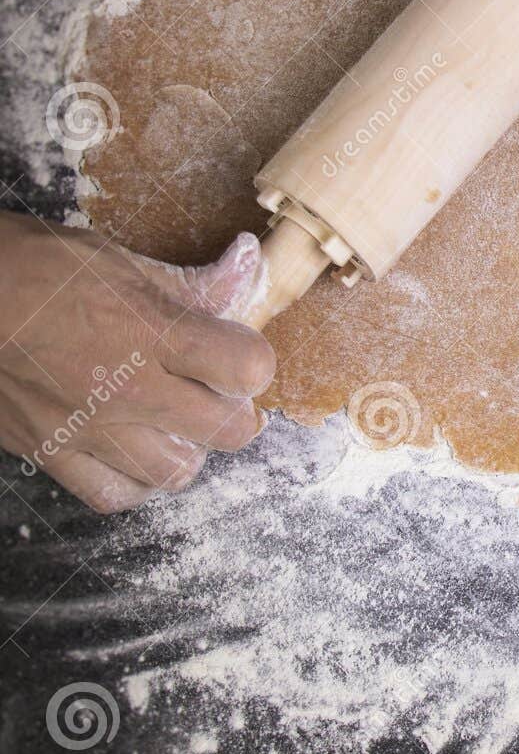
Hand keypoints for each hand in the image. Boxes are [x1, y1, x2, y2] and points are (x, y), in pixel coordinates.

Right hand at [0, 214, 274, 512]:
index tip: (239, 350)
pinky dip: (134, 481)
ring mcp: (89, 429)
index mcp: (148, 331)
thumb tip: (247, 265)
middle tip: (217, 392)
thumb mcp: (117, 259)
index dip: (253, 360)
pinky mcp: (52, 453)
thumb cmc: (30, 268)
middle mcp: (126, 388)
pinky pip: (114, 494)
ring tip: (172, 419)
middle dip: (236, 411)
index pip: (247, 369)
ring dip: (188, 447)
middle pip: (228, 431)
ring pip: (175, 472)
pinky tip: (133, 450)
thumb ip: (188, 280)